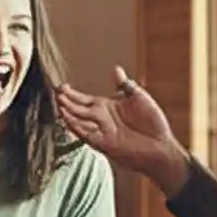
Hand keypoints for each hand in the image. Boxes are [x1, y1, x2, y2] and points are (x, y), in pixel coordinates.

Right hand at [56, 66, 189, 192]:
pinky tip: (68, 118)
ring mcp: (101, 131)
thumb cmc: (153, 123)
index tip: (61, 86)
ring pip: (79, 120)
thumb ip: (125, 85)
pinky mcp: (104, 143)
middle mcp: (101, 119)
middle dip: (67, 100)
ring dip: (69, 112)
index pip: (85, 99)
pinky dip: (76, 126)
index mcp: (108, 107)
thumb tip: (116, 69)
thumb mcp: (140, 98)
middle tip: (56, 92)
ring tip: (58, 102)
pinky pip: (86, 133)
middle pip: (78, 108)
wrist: (161, 147)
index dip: (73, 94)